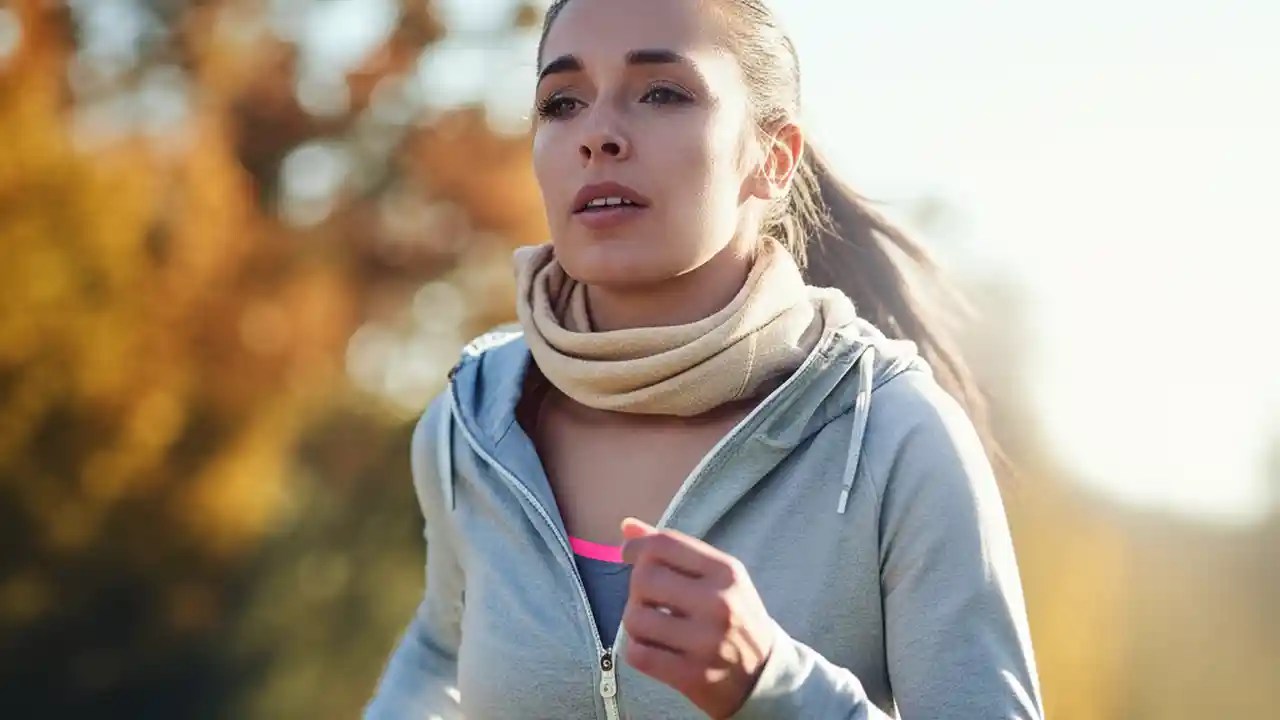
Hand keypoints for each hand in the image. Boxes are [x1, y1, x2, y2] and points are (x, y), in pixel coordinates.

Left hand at [619, 518, 775, 719]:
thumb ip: (674, 550)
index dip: (637, 547)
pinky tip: (655, 648)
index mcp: (727, 572)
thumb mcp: (718, 576)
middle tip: (650, 599)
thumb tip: (626, 526)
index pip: (665, 544)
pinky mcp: (692, 676)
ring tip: (654, 626)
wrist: (765, 673)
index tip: (631, 556)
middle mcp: (720, 604)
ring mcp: (706, 643)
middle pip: (644, 578)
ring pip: (635, 618)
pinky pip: (638, 654)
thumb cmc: (733, 615)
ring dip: (636, 621)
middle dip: (637, 587)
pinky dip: (638, 650)